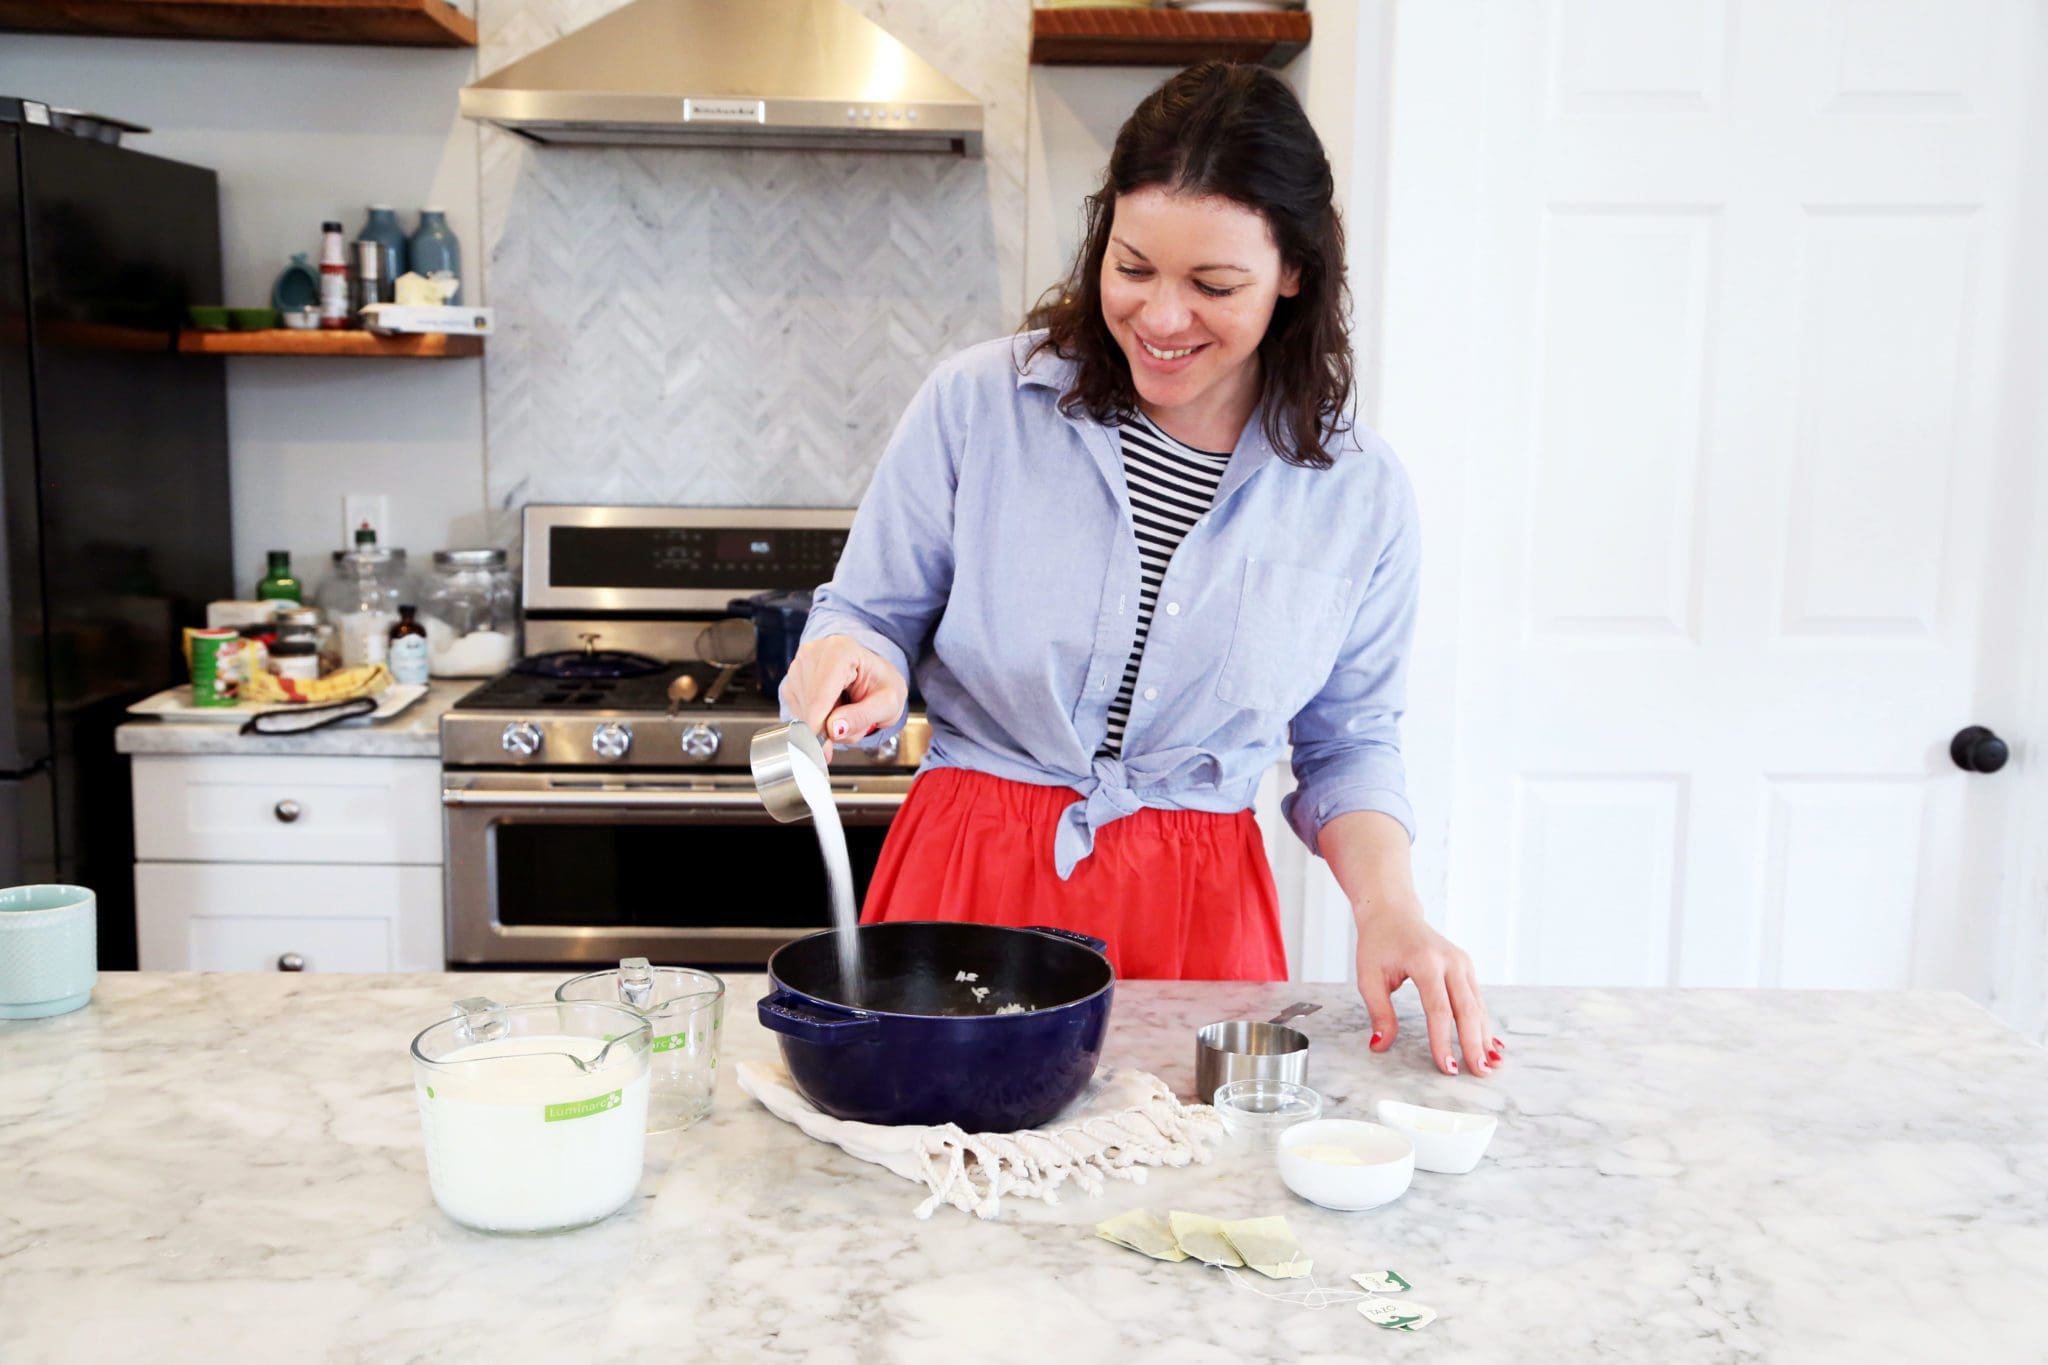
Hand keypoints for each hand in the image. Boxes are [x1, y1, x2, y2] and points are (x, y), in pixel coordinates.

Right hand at [779, 634, 908, 760]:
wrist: (874, 675)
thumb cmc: (882, 685)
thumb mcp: (888, 704)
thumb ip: (862, 717)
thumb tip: (834, 729)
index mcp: (841, 650)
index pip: (821, 695)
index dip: (818, 727)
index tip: (820, 752)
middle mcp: (815, 653)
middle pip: (811, 705)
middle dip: (828, 726)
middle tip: (851, 728)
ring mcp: (800, 665)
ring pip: (803, 710)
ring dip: (823, 723)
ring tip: (846, 711)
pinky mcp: (792, 680)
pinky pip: (798, 711)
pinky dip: (815, 720)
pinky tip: (832, 710)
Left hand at [1355, 901, 1502, 1077]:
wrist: (1393, 912)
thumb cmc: (1378, 943)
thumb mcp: (1369, 977)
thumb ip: (1379, 1012)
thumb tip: (1380, 1045)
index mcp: (1425, 962)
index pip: (1438, 1010)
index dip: (1444, 1041)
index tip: (1447, 1067)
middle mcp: (1450, 961)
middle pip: (1467, 1010)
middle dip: (1474, 1044)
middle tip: (1479, 1072)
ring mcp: (1462, 962)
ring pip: (1477, 1006)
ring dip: (1484, 1037)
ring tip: (1489, 1065)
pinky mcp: (1466, 967)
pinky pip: (1477, 999)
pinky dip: (1483, 1023)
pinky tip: (1490, 1045)